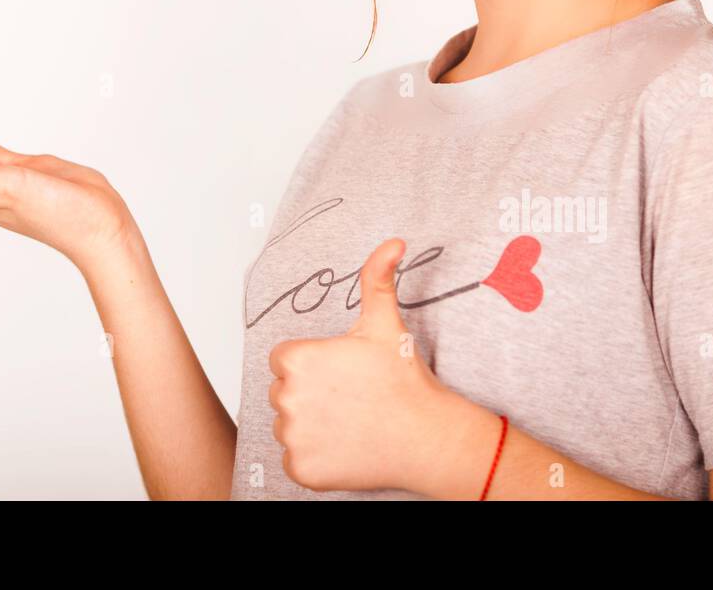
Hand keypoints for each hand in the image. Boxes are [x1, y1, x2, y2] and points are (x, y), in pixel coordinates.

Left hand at [268, 237, 465, 494]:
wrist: (427, 437)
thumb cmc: (403, 379)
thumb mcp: (385, 322)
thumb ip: (377, 277)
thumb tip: (393, 242)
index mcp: (296, 359)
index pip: (285, 359)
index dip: (314, 363)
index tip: (341, 371)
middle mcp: (286, 398)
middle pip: (284, 391)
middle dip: (310, 392)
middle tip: (350, 395)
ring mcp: (292, 438)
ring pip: (289, 425)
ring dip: (311, 424)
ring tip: (349, 420)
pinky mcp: (301, 470)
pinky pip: (295, 459)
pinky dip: (314, 456)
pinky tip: (344, 445)